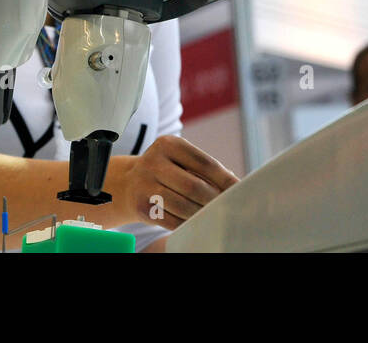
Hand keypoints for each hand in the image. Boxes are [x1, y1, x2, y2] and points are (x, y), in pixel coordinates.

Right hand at [119, 135, 238, 229]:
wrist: (127, 184)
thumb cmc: (165, 171)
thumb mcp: (180, 160)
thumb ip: (204, 168)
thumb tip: (235, 183)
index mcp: (168, 144)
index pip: (204, 162)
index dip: (225, 179)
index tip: (240, 189)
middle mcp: (154, 161)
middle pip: (194, 186)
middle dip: (214, 199)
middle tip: (228, 207)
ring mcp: (144, 185)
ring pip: (183, 205)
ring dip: (202, 213)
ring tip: (213, 216)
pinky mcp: (141, 206)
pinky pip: (171, 220)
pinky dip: (187, 223)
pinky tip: (196, 222)